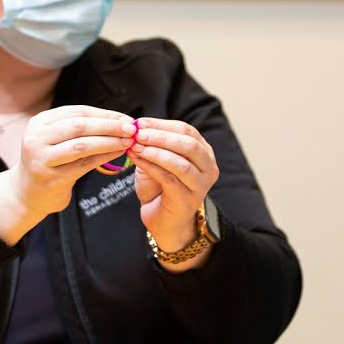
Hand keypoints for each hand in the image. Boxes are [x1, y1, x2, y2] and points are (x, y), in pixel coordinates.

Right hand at [0, 106, 134, 240]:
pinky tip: (118, 154)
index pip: (78, 112)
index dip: (104, 114)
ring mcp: (42, 158)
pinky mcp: (51, 177)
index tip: (125, 118)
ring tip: (128, 141)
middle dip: (109, 126)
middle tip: (131, 128)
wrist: (26, 193)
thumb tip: (119, 120)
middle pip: (80, 126)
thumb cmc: (49, 162)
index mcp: (39, 122)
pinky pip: (84, 164)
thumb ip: (79, 128)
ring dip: (109, 141)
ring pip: (82, 145)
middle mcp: (37, 137)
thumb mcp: (55, 139)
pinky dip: (104, 157)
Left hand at [129, 117, 219, 255]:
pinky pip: (169, 179)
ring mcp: (201, 185)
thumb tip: (136, 126)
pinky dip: (151, 167)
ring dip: (155, 152)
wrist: (163, 220)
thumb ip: (151, 143)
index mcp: (204, 152)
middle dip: (160, 137)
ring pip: (181, 163)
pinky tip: (136, 160)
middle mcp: (208, 167)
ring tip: (135, 146)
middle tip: (138, 133)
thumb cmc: (159, 187)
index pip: (186, 130)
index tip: (139, 122)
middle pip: (188, 145)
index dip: (161, 125)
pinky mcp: (188, 200)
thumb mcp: (156, 160)